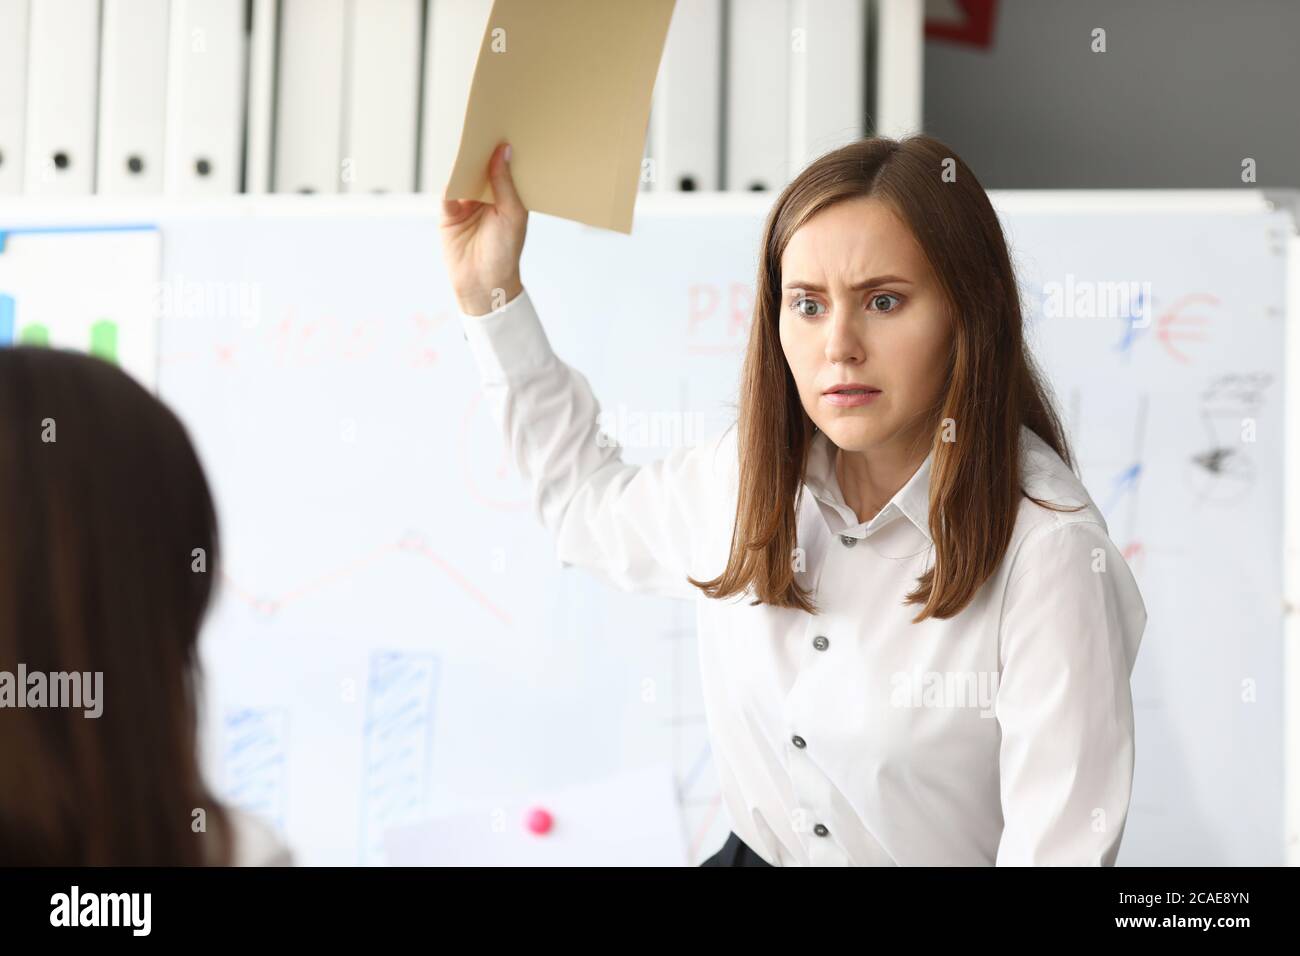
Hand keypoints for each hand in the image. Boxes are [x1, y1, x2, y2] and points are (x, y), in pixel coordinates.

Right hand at [440, 142, 528, 315]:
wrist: (484, 283)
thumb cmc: (504, 252)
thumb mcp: (512, 214)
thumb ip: (505, 183)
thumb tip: (503, 150)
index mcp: (507, 195)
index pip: (504, 166)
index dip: (505, 149)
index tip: (509, 126)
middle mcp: (486, 195)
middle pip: (482, 166)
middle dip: (484, 148)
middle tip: (489, 122)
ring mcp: (466, 202)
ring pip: (464, 174)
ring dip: (467, 159)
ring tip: (473, 137)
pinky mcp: (448, 211)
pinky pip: (448, 191)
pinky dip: (451, 179)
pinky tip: (458, 165)